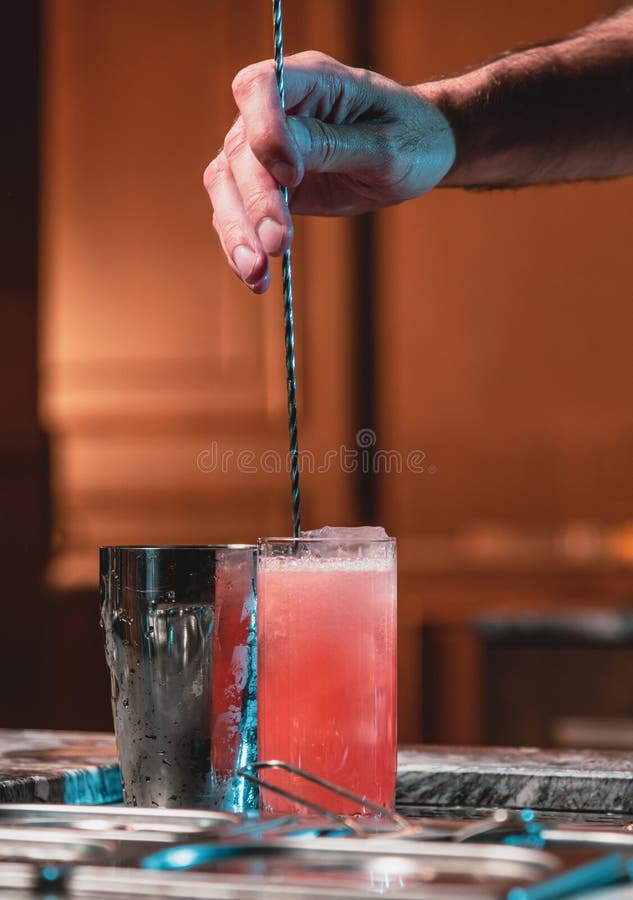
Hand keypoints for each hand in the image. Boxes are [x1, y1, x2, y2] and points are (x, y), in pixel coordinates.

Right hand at [203, 51, 455, 292]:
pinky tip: (257, 279)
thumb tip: (283, 156)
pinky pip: (238, 214)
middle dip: (256, 202)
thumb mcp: (388, 145)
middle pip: (239, 150)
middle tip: (277, 245)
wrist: (419, 152)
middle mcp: (275, 110)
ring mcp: (264, 149)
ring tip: (256, 273)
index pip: (259, 88)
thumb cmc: (411, 137)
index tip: (292, 176)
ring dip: (236, 231)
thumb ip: (334, 146)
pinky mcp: (264, 186)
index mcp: (310, 80)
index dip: (264, 131)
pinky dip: (242, 247)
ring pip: (226, 185)